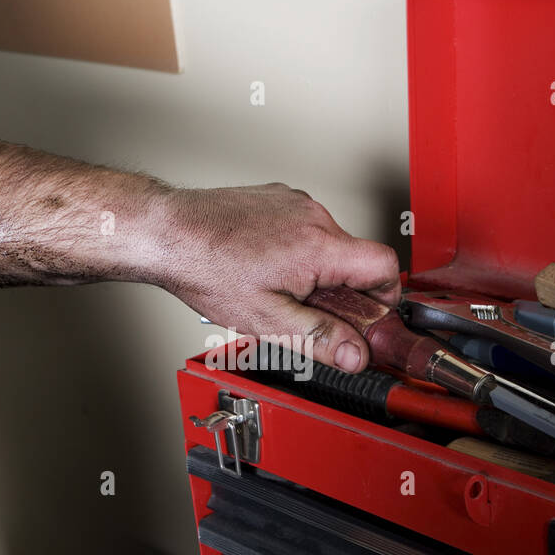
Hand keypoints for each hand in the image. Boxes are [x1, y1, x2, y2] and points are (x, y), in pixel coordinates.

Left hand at [149, 183, 400, 372]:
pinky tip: (266, 266)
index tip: (371, 317)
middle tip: (313, 314)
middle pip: (356, 258)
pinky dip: (297, 250)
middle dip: (343, 290)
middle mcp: (313, 216)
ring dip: (318, 270)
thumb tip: (355, 355)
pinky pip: (305, 227)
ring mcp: (296, 203)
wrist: (168, 232)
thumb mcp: (268, 319)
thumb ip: (319, 338)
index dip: (386, 296)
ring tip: (279, 288)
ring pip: (330, 243)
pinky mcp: (279, 198)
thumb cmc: (207, 268)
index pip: (385, 266)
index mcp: (319, 246)